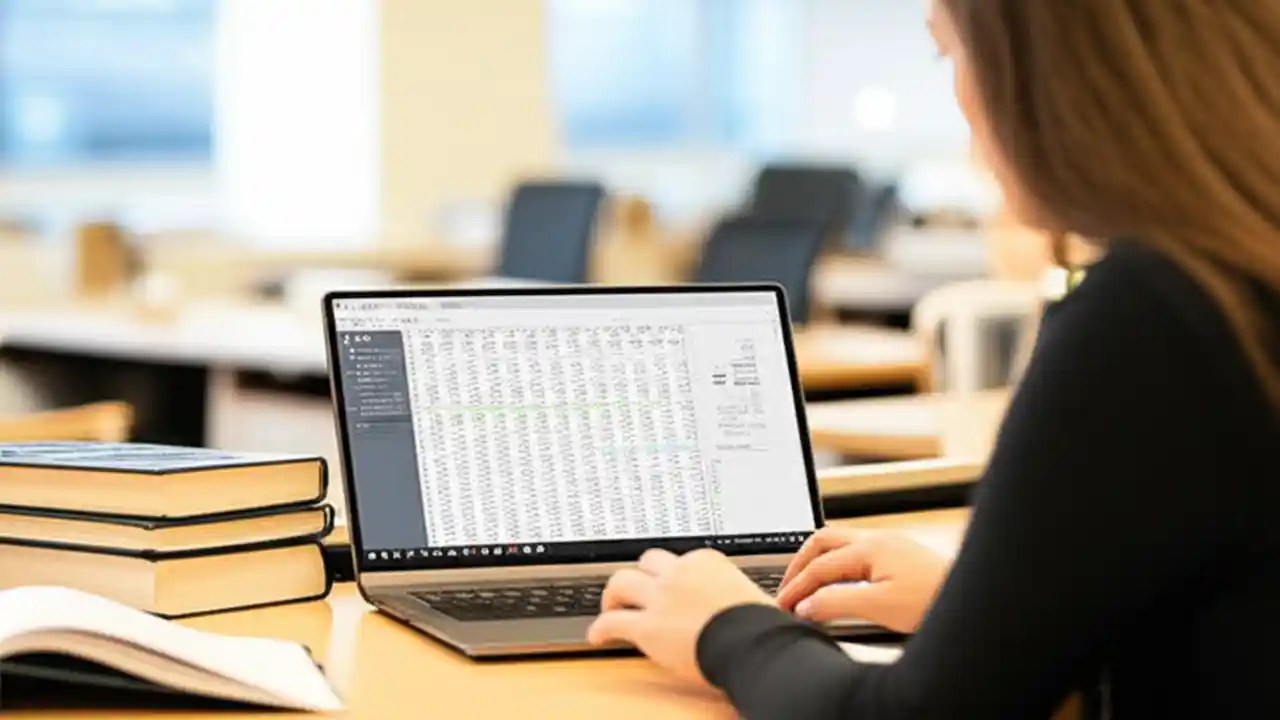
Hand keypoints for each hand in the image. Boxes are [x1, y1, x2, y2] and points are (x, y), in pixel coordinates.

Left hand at [587, 548, 773, 687]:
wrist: (754, 643)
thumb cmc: (760, 624)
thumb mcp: (752, 595)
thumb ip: (736, 593)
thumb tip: (748, 604)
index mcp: (706, 561)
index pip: (680, 561)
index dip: (672, 575)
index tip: (671, 586)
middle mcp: (679, 573)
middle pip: (647, 562)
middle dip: (640, 575)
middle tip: (635, 589)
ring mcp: (661, 598)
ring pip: (621, 582)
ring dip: (613, 594)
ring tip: (610, 606)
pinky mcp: (648, 627)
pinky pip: (612, 623)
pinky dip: (600, 629)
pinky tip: (597, 636)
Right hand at [776, 527, 949, 632]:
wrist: (969, 599)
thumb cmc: (931, 600)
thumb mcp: (878, 606)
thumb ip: (837, 603)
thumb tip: (807, 604)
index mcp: (868, 547)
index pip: (819, 565)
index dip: (797, 586)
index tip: (784, 605)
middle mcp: (876, 540)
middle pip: (823, 542)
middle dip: (800, 564)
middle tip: (788, 588)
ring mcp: (889, 545)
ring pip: (839, 544)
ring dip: (818, 562)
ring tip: (806, 584)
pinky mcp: (898, 556)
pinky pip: (855, 552)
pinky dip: (837, 566)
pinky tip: (839, 583)